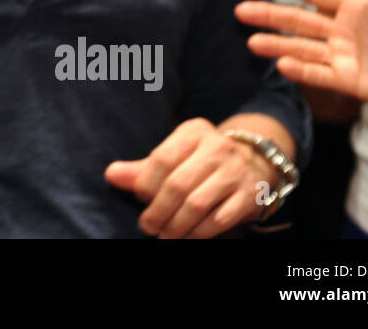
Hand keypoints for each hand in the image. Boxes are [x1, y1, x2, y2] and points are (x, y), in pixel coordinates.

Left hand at [105, 118, 274, 237]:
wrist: (255, 162)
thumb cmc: (202, 160)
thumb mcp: (175, 155)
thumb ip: (144, 168)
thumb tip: (112, 175)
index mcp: (193, 132)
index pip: (161, 159)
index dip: (145, 184)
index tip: (140, 200)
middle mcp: (217, 147)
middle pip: (178, 185)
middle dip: (158, 211)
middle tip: (147, 226)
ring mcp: (236, 171)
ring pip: (198, 204)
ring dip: (176, 226)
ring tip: (164, 236)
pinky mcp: (250, 194)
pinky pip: (219, 219)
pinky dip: (199, 233)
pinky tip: (187, 237)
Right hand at [235, 0, 367, 117]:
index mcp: (354, 8)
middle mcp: (342, 32)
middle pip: (297, 21)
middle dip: (269, 15)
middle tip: (241, 10)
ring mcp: (343, 57)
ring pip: (301, 48)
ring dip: (276, 45)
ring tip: (252, 42)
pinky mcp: (349, 81)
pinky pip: (319, 75)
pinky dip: (300, 71)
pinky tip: (282, 64)